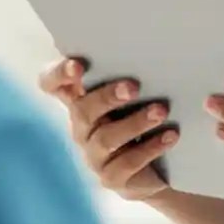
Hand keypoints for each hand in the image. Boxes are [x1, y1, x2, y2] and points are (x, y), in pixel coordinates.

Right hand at [39, 58, 179, 200]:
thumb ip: (133, 72)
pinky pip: (127, 163)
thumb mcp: (140, 91)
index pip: (52, 83)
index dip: (59, 74)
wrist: (164, 164)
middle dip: (107, 97)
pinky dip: (151, 147)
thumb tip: (153, 46)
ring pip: (106, 138)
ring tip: (161, 111)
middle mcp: (82, 126)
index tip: (78, 66)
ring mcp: (94, 154)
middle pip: (82, 110)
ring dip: (135, 123)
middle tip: (133, 87)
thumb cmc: (147, 113)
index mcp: (82, 99)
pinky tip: (171, 136)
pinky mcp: (112, 178)